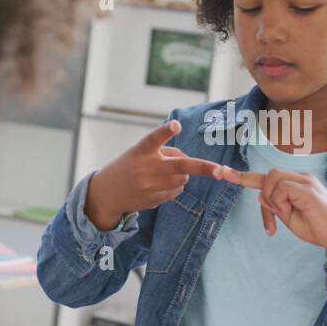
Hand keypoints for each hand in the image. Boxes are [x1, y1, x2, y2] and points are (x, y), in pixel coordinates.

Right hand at [84, 120, 222, 230]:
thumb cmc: (128, 166)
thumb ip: (163, 152)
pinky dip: (175, 186)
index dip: (165, 131)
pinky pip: (177, 191)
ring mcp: (150, 186)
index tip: (176, 125)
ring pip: (183, 179)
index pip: (153, 138)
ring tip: (164, 173)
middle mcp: (145, 168)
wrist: (106, 194)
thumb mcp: (138, 153)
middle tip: (220, 170)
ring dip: (183, 174)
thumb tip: (188, 162)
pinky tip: (159, 185)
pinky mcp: (153, 200)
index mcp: (140, 151)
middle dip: (203, 167)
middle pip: (180, 166)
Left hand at [221, 166, 326, 256]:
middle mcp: (300, 177)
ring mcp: (305, 181)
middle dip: (265, 197)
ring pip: (272, 180)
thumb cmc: (316, 227)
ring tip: (288, 213)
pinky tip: (291, 210)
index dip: (242, 176)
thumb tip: (260, 194)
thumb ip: (274, 204)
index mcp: (295, 183)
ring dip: (274, 200)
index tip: (222, 172)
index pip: (265, 177)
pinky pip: (282, 188)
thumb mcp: (289, 217)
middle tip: (276, 218)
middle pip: (267, 177)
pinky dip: (281, 201)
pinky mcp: (308, 190)